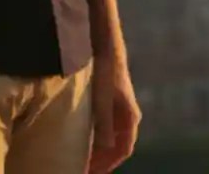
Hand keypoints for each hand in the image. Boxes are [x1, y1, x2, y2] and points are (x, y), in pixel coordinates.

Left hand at [87, 55, 140, 173]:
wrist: (107, 46)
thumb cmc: (105, 73)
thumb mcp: (102, 101)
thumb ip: (104, 125)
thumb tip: (105, 148)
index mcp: (130, 118)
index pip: (123, 150)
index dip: (108, 165)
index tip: (91, 173)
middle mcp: (128, 115)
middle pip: (116, 146)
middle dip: (101, 160)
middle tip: (82, 169)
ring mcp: (120, 108)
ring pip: (110, 136)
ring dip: (97, 148)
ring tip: (79, 157)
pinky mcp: (111, 101)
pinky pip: (105, 126)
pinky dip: (94, 136)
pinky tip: (79, 137)